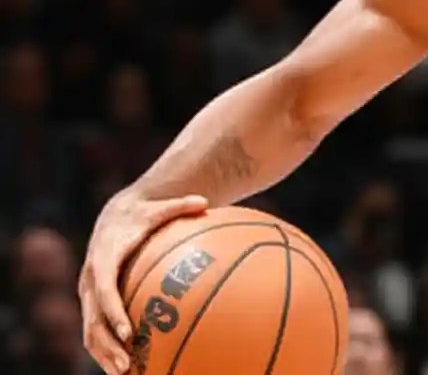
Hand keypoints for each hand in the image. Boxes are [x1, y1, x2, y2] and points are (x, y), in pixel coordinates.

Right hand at [78, 190, 207, 374]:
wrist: (116, 216)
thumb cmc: (143, 214)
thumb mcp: (159, 208)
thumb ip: (180, 206)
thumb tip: (206, 201)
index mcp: (103, 259)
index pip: (104, 289)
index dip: (113, 311)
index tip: (129, 331)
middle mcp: (90, 280)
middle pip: (93, 319)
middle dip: (107, 344)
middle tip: (127, 364)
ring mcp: (89, 294)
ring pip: (90, 331)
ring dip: (104, 354)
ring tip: (125, 374)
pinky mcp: (94, 302)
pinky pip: (97, 330)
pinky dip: (106, 350)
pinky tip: (128, 368)